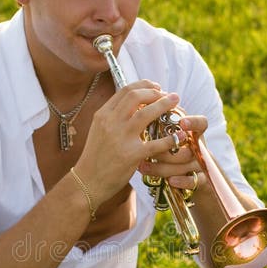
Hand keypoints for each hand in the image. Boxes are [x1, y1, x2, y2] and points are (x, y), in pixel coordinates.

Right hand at [76, 83, 190, 204]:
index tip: (156, 86)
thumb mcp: (99, 131)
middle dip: (156, 92)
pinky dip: (170, 139)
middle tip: (169, 95)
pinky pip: (155, 144)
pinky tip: (180, 136)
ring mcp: (121, 138)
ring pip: (146, 113)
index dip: (144, 85)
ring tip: (176, 103)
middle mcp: (110, 122)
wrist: (87, 182)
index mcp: (103, 115)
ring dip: (164, 105)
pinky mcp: (131, 156)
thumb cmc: (95, 158)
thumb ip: (113, 118)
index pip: (125, 90)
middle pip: (136, 96)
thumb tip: (132, 105)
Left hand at [137, 111, 208, 193]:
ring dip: (164, 166)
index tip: (182, 122)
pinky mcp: (200, 180)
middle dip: (167, 149)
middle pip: (188, 147)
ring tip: (142, 166)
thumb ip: (158, 124)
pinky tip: (170, 181)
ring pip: (186, 164)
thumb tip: (136, 110)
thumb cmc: (171, 151)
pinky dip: (181, 181)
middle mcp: (199, 147)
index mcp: (193, 133)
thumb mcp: (167, 136)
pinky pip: (193, 182)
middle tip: (148, 150)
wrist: (189, 176)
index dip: (193, 122)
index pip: (201, 123)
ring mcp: (201, 164)